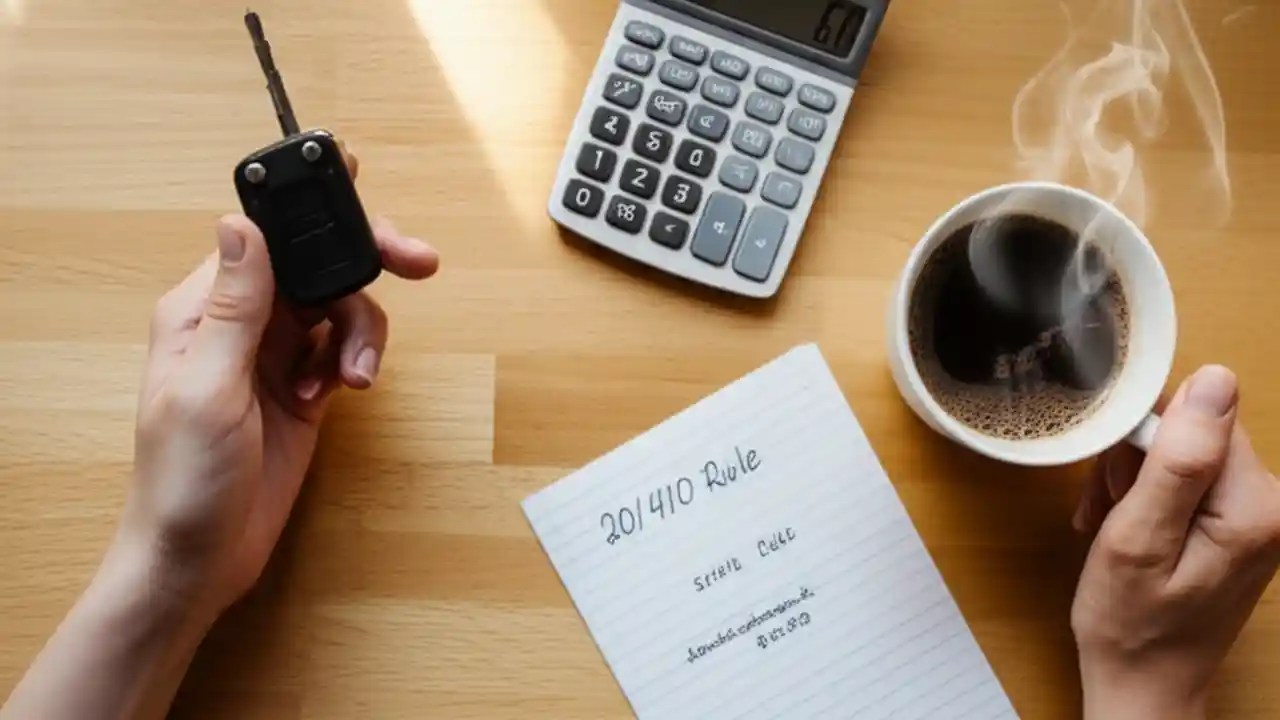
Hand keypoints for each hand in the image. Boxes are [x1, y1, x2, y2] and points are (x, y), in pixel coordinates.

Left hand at [117, 150, 438, 619]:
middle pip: (316, 265)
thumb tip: (242, 222)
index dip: (311, 209)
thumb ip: (233, 307)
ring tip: (353, 378)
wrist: (201, 561)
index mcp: (203, 309)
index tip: (353, 178)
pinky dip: (354, 362)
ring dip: (361, 334)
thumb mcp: (208, 389)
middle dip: (366, 260)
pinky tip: (336, 393)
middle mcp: (241, 323)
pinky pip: (344, 349)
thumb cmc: (185, 482)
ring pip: (341, 308)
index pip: (266, 237)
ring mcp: (275, 356)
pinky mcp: (303, 388)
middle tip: (420, 259)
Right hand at [1071, 366, 1279, 718]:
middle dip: (1135, 461)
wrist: (1143, 684)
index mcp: (1254, 505)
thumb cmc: (1130, 624)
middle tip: (1107, 512)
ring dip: (1134, 479)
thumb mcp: (1138, 538)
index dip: (1142, 439)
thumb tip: (1215, 379)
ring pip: (1183, 453)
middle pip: (1194, 433)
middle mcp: (1271, 505)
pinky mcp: (1239, 525)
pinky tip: (1126, 527)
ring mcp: (1258, 517)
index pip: (1200, 418)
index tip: (1113, 487)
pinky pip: (1188, 480)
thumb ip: (1178, 460)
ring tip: (1110, 524)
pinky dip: (1146, 496)